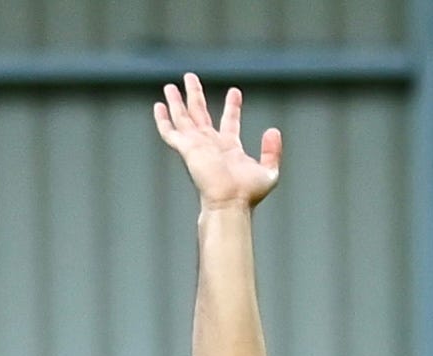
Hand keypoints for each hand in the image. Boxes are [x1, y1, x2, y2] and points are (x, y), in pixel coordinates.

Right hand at [153, 77, 283, 211]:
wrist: (230, 202)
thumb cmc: (248, 193)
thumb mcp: (269, 171)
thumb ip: (272, 151)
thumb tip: (273, 130)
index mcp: (230, 147)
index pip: (229, 120)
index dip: (232, 106)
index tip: (235, 91)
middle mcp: (211, 143)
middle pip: (200, 112)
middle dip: (196, 94)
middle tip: (190, 76)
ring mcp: (197, 144)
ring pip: (182, 117)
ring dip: (177, 101)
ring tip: (171, 85)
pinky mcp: (186, 148)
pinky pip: (170, 131)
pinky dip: (163, 119)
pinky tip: (158, 106)